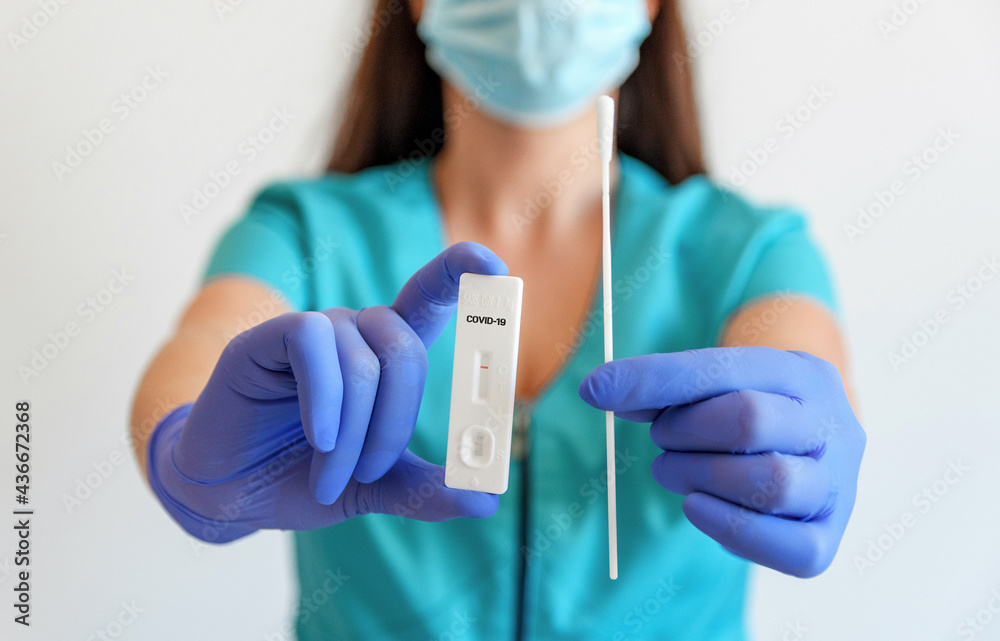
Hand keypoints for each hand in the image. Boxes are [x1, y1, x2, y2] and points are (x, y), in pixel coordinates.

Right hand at [146, 242, 505, 542]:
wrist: (231, 493)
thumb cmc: (303, 478)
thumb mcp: (373, 489)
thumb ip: (425, 490)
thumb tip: (486, 500)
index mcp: (385, 357)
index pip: (429, 299)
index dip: (459, 273)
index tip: (495, 263)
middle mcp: (354, 334)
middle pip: (404, 350)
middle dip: (394, 424)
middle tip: (367, 473)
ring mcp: (312, 331)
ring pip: (361, 361)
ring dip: (352, 433)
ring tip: (329, 478)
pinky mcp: (267, 336)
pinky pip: (314, 344)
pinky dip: (325, 401)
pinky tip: (317, 439)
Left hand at [579, 347, 865, 577]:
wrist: (801, 451)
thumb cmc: (745, 413)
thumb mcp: (710, 388)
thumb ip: (661, 388)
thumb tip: (599, 390)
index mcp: (801, 372)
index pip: (722, 368)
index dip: (654, 380)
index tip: (597, 391)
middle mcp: (833, 424)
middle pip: (749, 419)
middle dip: (684, 431)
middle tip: (662, 439)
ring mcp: (838, 484)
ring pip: (772, 481)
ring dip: (700, 477)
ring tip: (675, 471)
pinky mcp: (827, 538)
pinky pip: (789, 547)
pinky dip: (731, 529)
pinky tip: (697, 507)